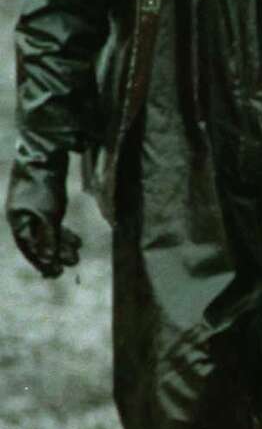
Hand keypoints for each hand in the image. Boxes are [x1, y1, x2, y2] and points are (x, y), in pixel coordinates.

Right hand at [6, 151, 79, 279]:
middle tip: (72, 264)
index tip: (54, 274)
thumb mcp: (48, 217)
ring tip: (77, 252)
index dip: (41, 262)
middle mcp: (22, 216)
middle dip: (55, 254)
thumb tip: (48, 260)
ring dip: (62, 243)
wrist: (45, 153)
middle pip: (39, 241)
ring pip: (47, 231)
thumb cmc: (43, 186)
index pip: (29, 249)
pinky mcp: (44, 199)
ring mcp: (33, 207)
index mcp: (17, 221)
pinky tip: (74, 238)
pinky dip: (62, 230)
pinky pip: (52, 222)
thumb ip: (48, 239)